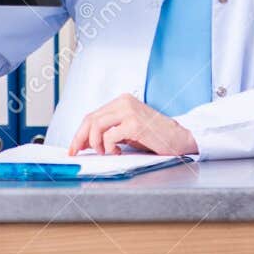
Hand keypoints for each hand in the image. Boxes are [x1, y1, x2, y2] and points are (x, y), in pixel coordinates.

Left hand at [68, 94, 198, 155]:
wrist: (179, 138)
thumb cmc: (155, 136)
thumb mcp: (128, 130)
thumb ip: (109, 131)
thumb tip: (85, 142)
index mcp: (122, 101)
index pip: (92, 115)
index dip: (79, 133)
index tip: (74, 147)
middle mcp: (124, 102)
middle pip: (90, 119)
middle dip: (80, 138)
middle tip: (77, 152)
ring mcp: (129, 112)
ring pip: (96, 126)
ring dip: (95, 143)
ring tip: (105, 152)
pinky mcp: (135, 124)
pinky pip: (110, 136)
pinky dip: (108, 147)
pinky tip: (117, 151)